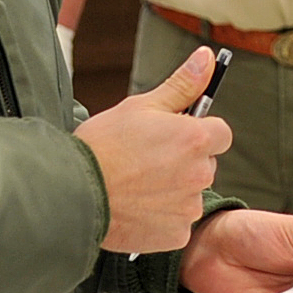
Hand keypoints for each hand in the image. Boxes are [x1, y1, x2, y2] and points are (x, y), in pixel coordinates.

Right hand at [73, 48, 230, 253]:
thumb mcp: (143, 105)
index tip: (175, 136)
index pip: (220, 133)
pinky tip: (137, 207)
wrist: (72, 191)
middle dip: (185, 161)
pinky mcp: (176, 234)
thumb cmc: (104, 145)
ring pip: (191, 194)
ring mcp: (189, 206)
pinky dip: (162, 218)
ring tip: (138, 184)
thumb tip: (207, 58)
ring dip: (174, 190)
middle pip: (206, 164)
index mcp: (196, 138)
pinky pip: (177, 222)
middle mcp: (200, 173)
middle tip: (147, 160)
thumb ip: (183, 84)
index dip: (198, 133)